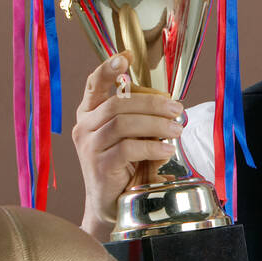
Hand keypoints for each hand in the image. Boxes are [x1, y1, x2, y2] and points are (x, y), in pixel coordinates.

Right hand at [72, 50, 185, 238]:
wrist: (112, 204)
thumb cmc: (125, 166)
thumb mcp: (133, 136)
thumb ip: (142, 119)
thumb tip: (170, 104)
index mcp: (90, 113)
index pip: (94, 85)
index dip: (108, 68)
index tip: (126, 57)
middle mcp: (84, 126)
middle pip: (118, 104)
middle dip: (152, 103)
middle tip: (177, 109)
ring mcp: (89, 146)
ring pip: (123, 123)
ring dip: (156, 124)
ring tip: (177, 130)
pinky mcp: (99, 166)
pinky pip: (127, 148)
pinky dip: (151, 147)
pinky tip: (167, 150)